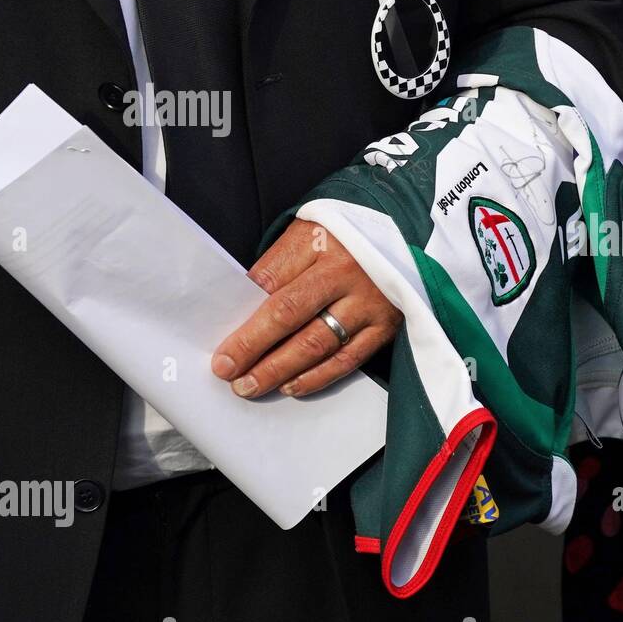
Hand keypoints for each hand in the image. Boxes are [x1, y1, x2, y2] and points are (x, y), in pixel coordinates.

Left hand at [211, 219, 402, 397]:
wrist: (399, 236)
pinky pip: (348, 359)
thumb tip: (243, 311)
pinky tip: (292, 386)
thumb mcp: (305, 235)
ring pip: (318, 344)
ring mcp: (369, 304)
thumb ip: (277, 268)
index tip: (223, 351)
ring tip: (252, 385)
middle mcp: (348, 276)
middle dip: (255, 349)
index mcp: (323, 246)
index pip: (274, 286)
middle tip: (228, 373)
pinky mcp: (385, 327)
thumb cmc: (341, 238)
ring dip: (281, 370)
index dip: (247, 322)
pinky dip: (318, 376)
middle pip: (293, 317)